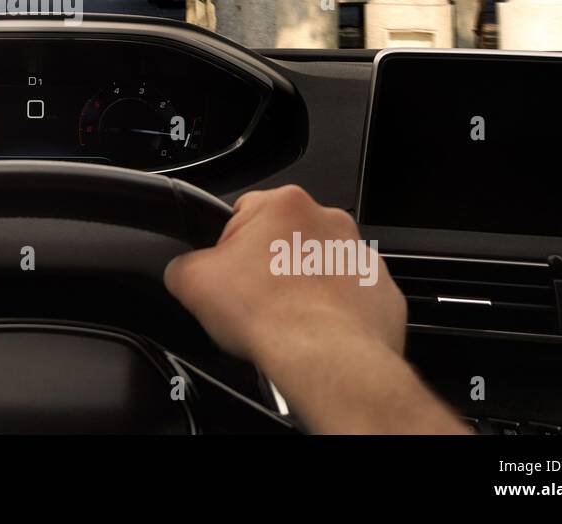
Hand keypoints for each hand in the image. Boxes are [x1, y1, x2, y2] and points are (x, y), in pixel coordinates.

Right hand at [165, 185, 464, 433]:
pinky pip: (349, 297)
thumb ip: (181, 264)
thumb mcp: (191, 281)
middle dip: (269, 265)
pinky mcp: (381, 291)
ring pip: (319, 266)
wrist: (325, 358)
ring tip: (286, 321)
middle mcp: (327, 220)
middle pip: (283, 239)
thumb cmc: (270, 315)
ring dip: (302, 286)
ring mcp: (359, 255)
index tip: (229, 276)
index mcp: (283, 203)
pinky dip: (333, 313)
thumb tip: (184, 270)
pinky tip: (315, 332)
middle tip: (254, 300)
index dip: (228, 248)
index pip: (243, 213)